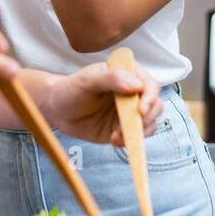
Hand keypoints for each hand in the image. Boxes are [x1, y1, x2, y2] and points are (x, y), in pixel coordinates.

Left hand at [41, 61, 161, 144]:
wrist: (59, 111)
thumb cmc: (71, 89)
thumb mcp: (88, 81)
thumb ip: (111, 78)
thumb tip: (136, 85)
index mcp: (128, 74)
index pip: (150, 85)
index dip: (150, 98)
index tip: (140, 110)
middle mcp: (134, 92)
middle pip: (155, 106)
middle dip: (145, 120)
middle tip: (125, 128)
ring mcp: (131, 111)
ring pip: (151, 123)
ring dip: (137, 132)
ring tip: (116, 137)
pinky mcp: (126, 127)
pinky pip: (139, 136)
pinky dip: (131, 140)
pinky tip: (114, 140)